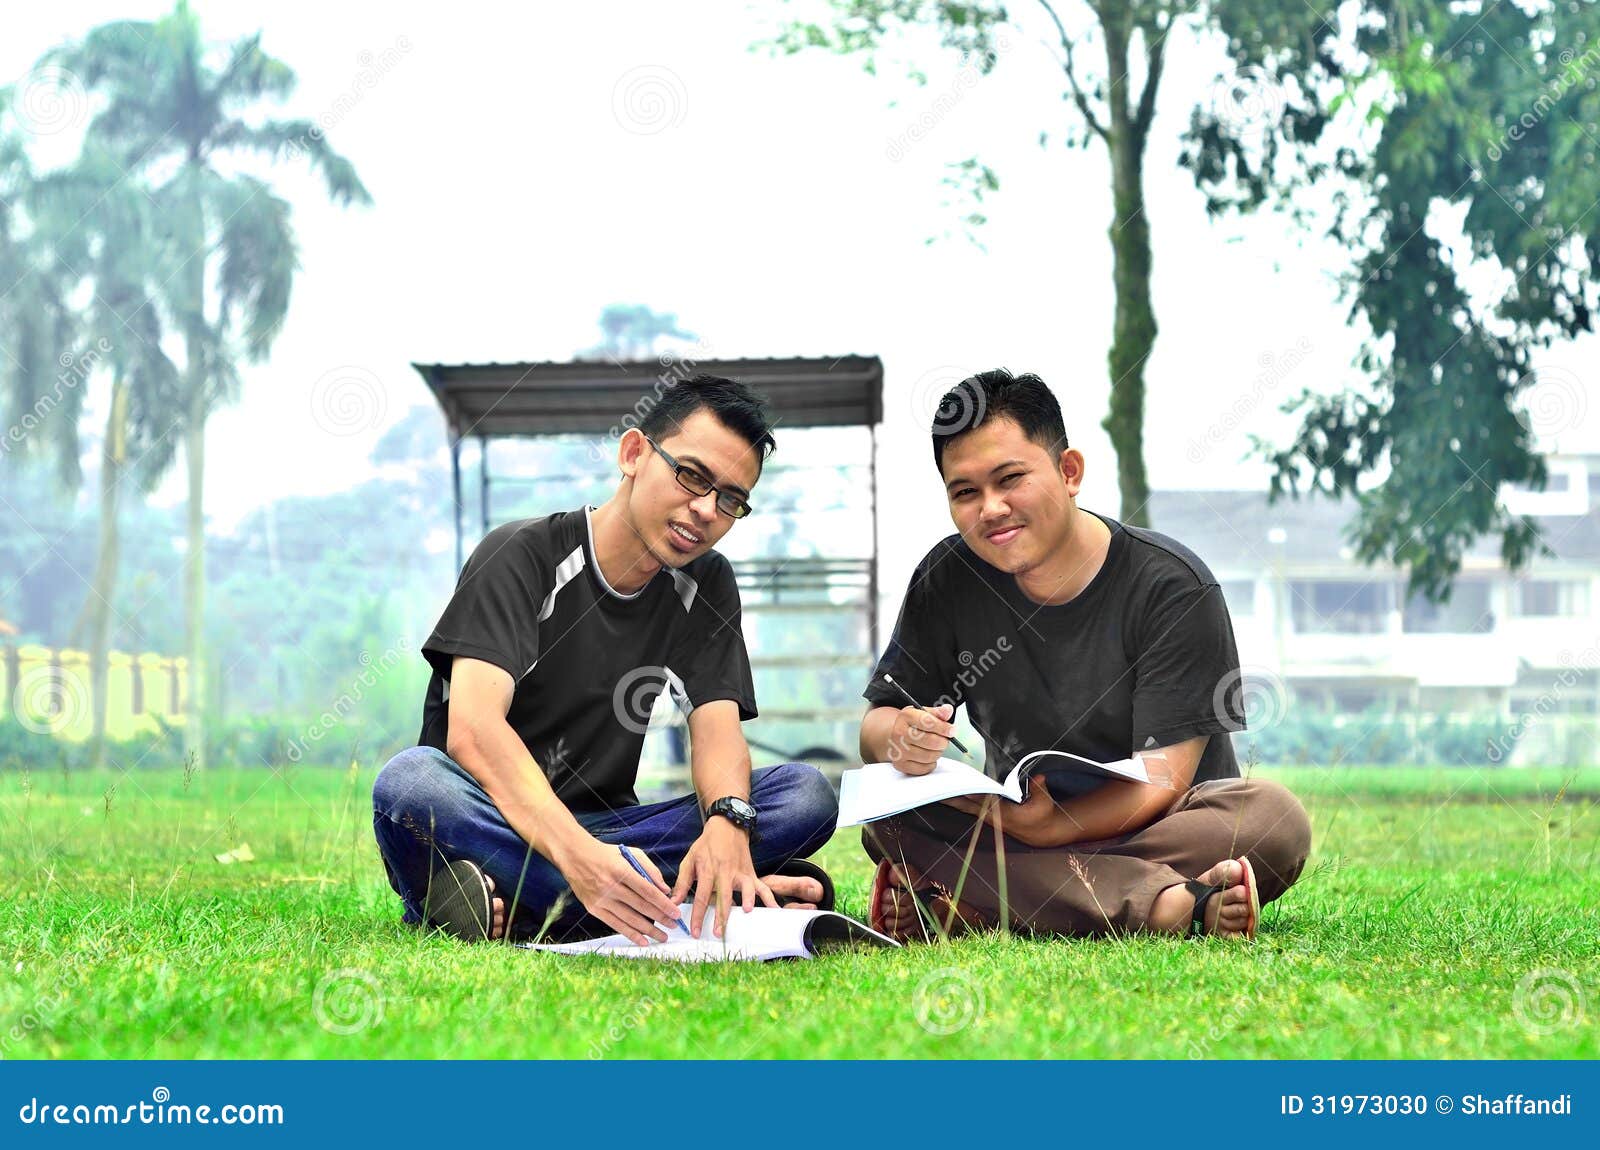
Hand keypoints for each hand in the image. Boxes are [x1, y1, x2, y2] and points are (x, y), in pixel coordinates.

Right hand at [557, 836, 681, 945]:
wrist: (576, 857)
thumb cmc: (607, 854)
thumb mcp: (630, 853)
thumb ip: (650, 869)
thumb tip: (665, 889)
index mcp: (621, 870)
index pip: (647, 891)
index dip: (663, 904)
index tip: (676, 913)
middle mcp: (611, 887)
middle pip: (641, 907)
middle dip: (660, 918)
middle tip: (674, 926)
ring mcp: (602, 900)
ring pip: (629, 919)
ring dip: (648, 930)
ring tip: (662, 937)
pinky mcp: (594, 909)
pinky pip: (615, 925)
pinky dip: (631, 934)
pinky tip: (643, 941)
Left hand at [670, 817, 775, 938]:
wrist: (727, 826)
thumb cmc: (706, 845)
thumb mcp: (689, 860)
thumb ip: (682, 883)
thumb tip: (673, 901)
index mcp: (707, 871)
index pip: (701, 897)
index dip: (698, 916)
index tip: (695, 932)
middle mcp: (725, 873)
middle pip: (723, 896)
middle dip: (721, 916)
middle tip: (718, 933)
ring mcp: (740, 873)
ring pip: (744, 889)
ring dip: (746, 900)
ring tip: (746, 913)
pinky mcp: (751, 874)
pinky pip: (762, 886)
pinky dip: (769, 897)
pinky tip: (774, 909)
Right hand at [886, 703, 955, 775]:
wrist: (895, 737)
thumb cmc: (912, 725)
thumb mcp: (924, 713)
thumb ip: (938, 712)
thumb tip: (948, 710)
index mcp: (906, 717)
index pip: (928, 722)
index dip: (943, 727)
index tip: (952, 730)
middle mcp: (899, 733)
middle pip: (931, 741)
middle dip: (943, 741)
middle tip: (944, 740)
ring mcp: (899, 750)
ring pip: (929, 756)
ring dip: (938, 752)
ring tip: (935, 747)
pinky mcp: (901, 765)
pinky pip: (925, 768)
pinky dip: (931, 763)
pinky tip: (928, 756)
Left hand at [945, 778, 1071, 847]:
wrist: (1040, 832)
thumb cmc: (1042, 815)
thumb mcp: (1044, 801)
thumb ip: (1039, 788)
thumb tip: (1039, 777)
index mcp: (1004, 813)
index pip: (983, 800)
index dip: (971, 792)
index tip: (959, 784)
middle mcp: (992, 816)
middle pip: (968, 805)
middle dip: (953, 796)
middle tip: (937, 786)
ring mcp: (988, 816)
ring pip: (965, 806)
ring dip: (952, 798)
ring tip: (937, 787)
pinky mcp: (987, 815)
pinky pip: (969, 807)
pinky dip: (958, 800)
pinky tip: (948, 793)